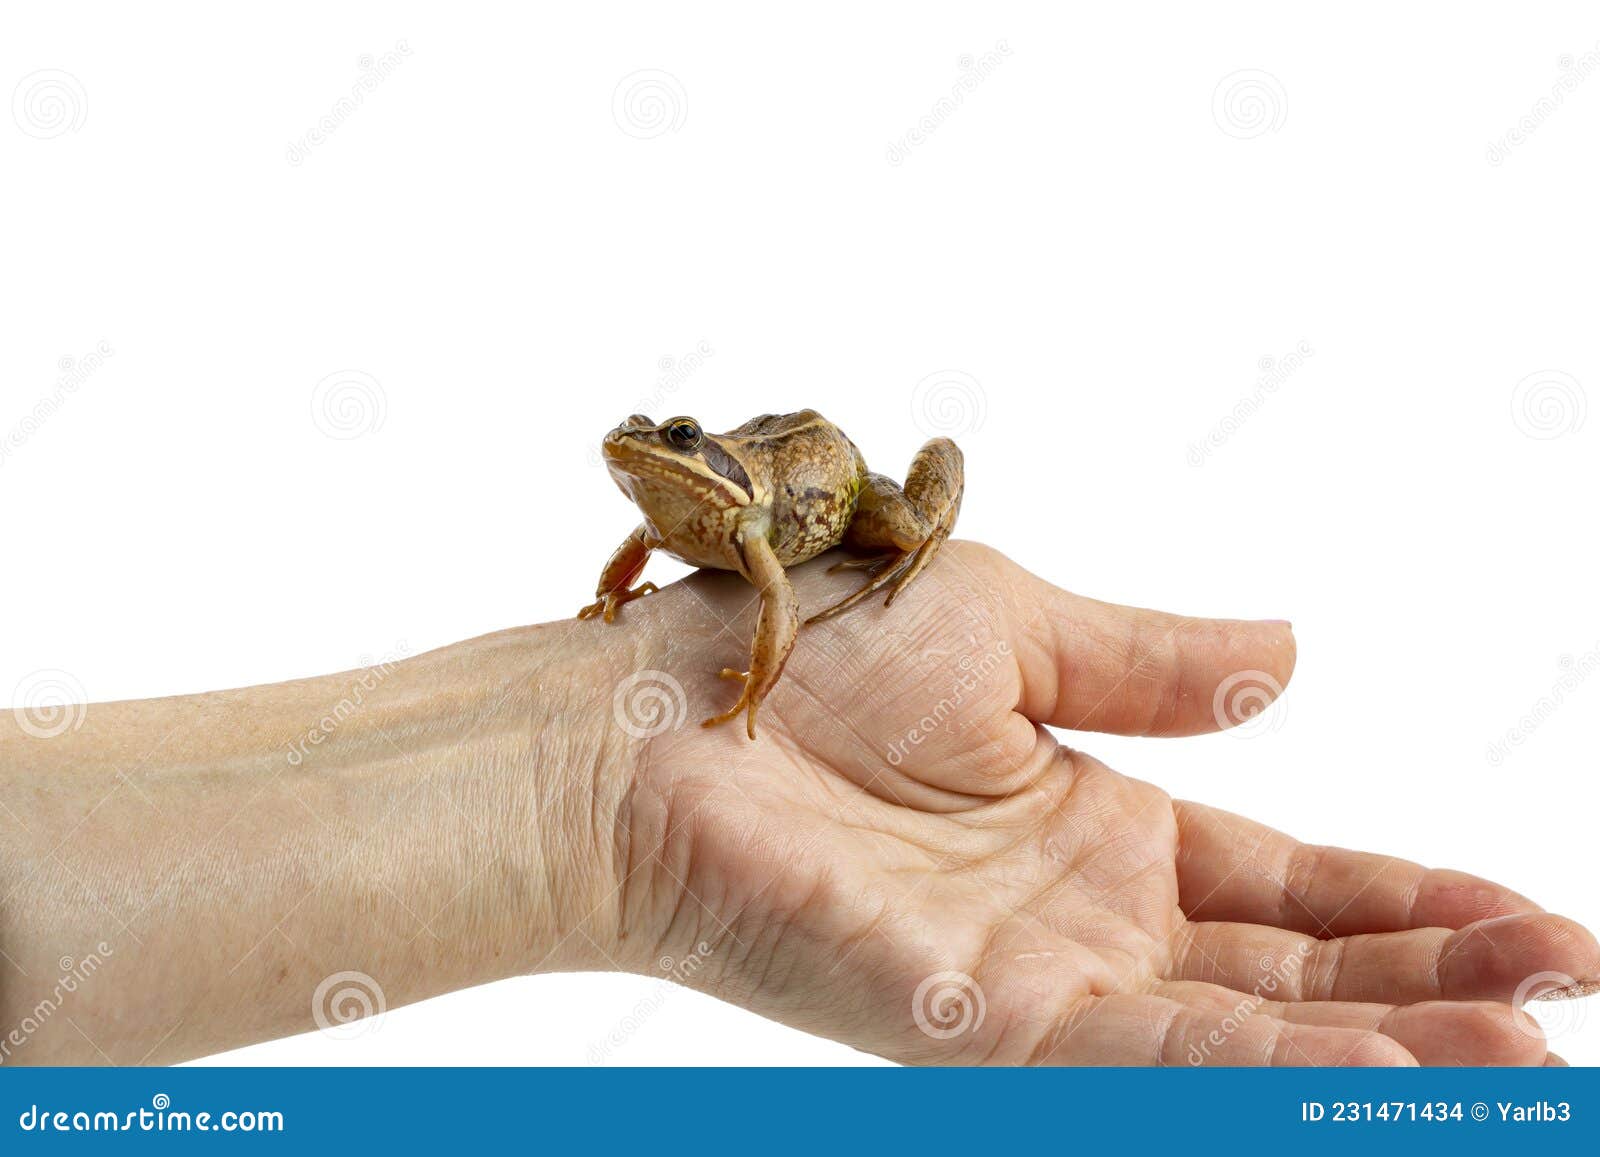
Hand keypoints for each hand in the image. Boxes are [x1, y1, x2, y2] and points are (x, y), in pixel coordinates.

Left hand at [593, 542, 1598, 1064]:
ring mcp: (1037, 984)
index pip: (1292, 883)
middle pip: (1293, 975)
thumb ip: (1153, 663)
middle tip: (1568, 986)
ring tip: (1520, 1053)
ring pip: (1242, 1039)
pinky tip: (1383, 1077)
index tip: (1541, 920)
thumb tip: (1293, 653)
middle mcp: (1084, 919)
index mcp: (1099, 823)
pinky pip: (1144, 1061)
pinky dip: (1264, 1076)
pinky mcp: (977, 1028)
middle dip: (1430, 983)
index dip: (1411, 903)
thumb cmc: (805, 650)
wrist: (650, 714)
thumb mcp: (1016, 628)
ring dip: (1381, 1050)